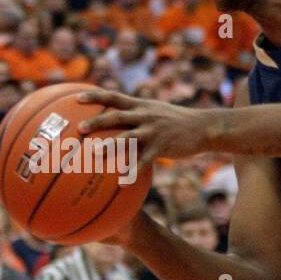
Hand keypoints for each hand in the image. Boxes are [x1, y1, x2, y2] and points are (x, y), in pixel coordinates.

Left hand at [79, 89, 213, 162]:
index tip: (77, 98)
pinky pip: (145, 161)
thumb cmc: (179, 122)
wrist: (204, 127)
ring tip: (95, 153)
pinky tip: (122, 183)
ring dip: (110, 145)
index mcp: (141, 106)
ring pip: (127, 137)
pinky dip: (133, 171)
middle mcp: (145, 116)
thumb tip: (121, 120)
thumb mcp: (158, 111)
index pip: (114, 97)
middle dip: (97, 122)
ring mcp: (153, 131)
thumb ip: (140, 114)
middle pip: (116, 116)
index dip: (95, 97)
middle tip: (80, 129)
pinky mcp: (162, 147)